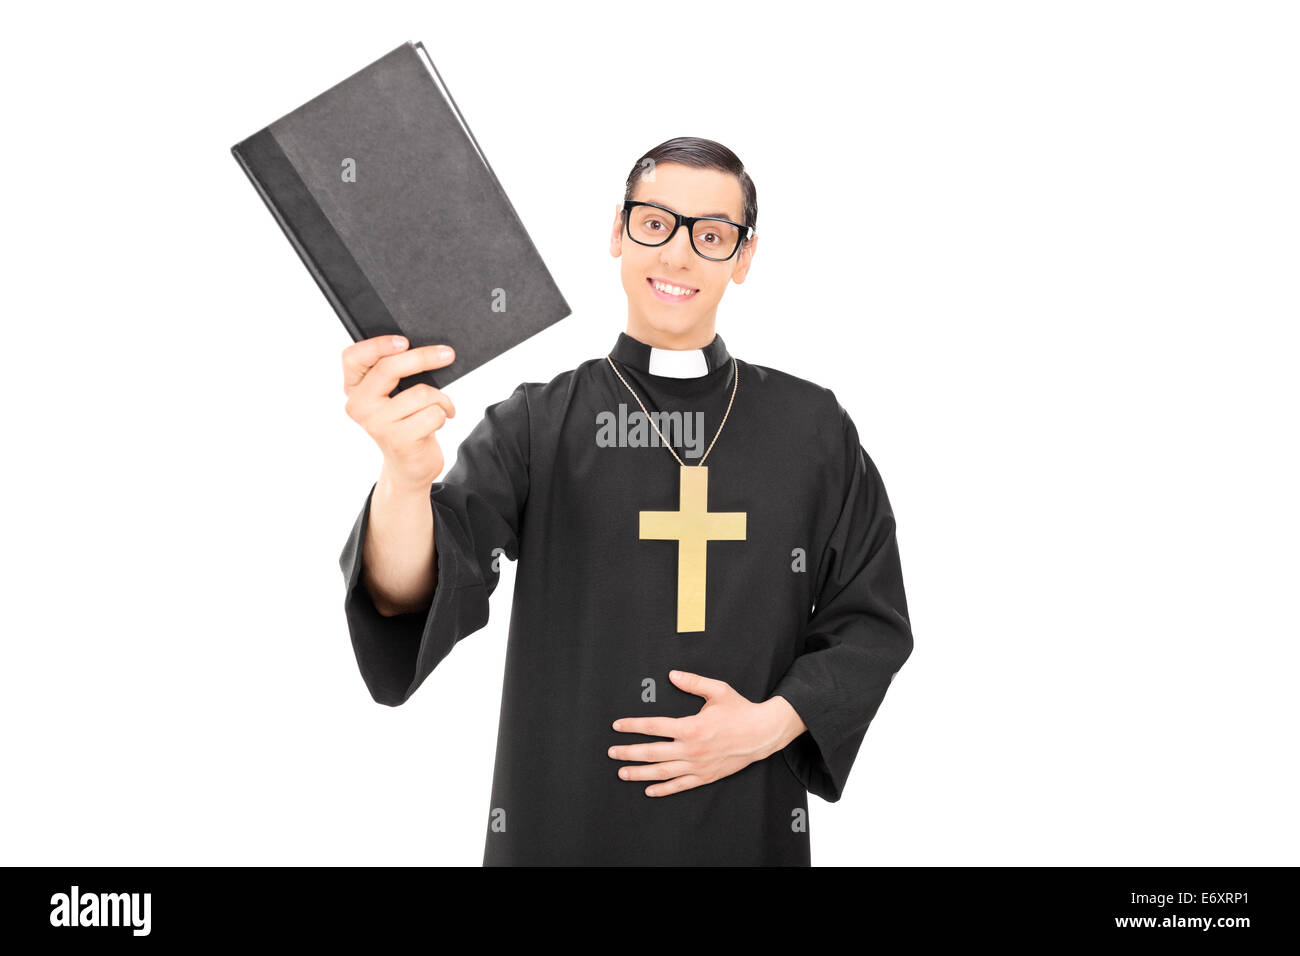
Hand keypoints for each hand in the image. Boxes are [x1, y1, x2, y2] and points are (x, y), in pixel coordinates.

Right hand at [342, 336, 457, 490]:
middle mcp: (359, 406)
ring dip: (440, 398)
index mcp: (354, 389)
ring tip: (441, 407)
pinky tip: (439, 422)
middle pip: (389, 368)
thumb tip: (430, 349)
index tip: (404, 341)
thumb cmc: (406, 422)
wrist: (410, 466)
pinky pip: (433, 413)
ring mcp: (377, 424)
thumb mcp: (394, 395)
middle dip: (424, 357)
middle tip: (448, 354)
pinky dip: (444, 414)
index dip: (378, 345)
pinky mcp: (399, 439)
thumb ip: (396, 373)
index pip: (353, 357)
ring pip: (421, 393)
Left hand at [608, 670, 806, 796]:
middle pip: (652, 752)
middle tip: (612, 752)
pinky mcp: (705, 776)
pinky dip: (663, 789)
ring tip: (622, 773)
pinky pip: (680, 785)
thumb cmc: (740, 710)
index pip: (654, 726)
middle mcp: (691, 749)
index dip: (633, 726)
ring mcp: (698, 765)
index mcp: (691, 727)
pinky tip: (648, 790)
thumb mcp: (718, 690)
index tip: (618, 726)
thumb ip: (693, 682)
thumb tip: (673, 675)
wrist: (762, 734)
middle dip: (629, 752)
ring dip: (640, 773)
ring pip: (662, 772)